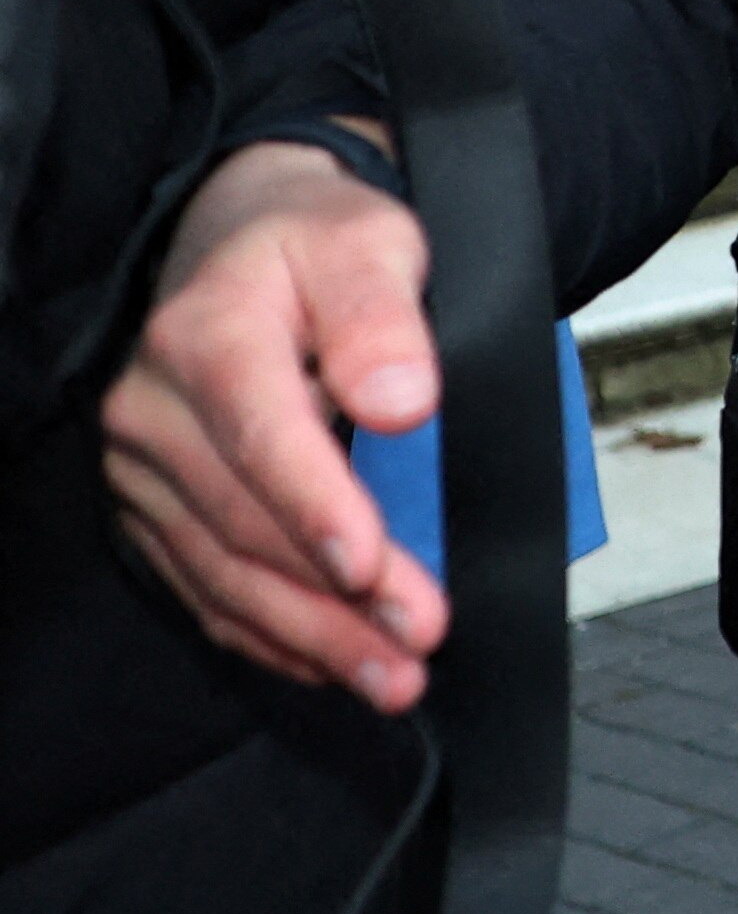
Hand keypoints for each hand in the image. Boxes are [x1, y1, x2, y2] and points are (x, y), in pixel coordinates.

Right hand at [102, 137, 446, 707]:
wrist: (236, 236)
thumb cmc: (312, 243)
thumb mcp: (367, 243)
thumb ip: (383, 317)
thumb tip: (404, 399)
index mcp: (209, 335)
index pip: (261, 435)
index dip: (316, 509)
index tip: (370, 566)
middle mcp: (154, 408)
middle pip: (243, 521)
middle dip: (333, 596)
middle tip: (418, 641)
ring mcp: (143, 465)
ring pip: (220, 570)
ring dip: (307, 634)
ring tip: (389, 677)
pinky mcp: (150, 503)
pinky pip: (200, 584)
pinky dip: (264, 632)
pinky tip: (322, 662)